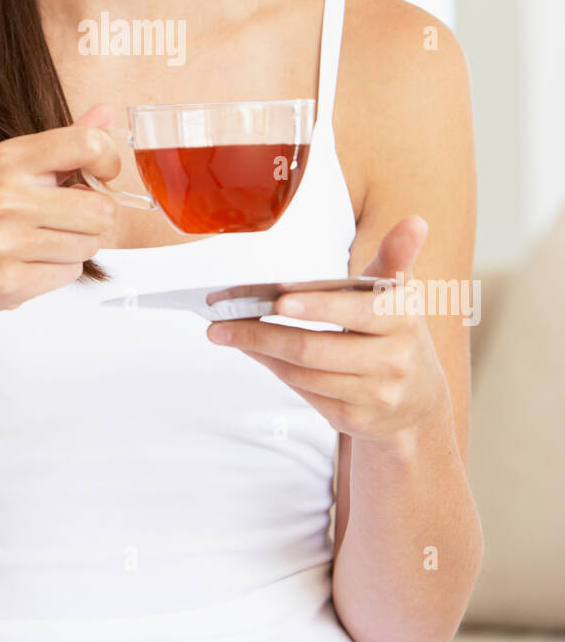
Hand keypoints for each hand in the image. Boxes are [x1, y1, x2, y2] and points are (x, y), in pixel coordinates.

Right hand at [0, 103, 119, 318]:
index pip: (87, 144)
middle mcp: (7, 198)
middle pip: (102, 209)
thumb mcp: (4, 164)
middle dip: (94, 216)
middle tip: (68, 217)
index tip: (101, 174)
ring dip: (74, 245)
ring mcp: (7, 243)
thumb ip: (60, 143)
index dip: (109, 161)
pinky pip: (69, 273)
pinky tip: (27, 261)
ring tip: (39, 240)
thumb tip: (107, 115)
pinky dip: (57, 269)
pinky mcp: (10, 282)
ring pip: (89, 245)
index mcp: (8, 159)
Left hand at [205, 216, 450, 448]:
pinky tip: (256, 352)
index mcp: (402, 318)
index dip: (317, 306)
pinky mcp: (355, 419)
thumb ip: (396, 256)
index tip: (280, 301)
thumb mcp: (399, 292)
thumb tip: (415, 222)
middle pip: (313, 348)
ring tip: (228, 332)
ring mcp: (374, 395)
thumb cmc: (395, 330)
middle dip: (262, 334)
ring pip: (302, 373)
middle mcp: (393, 359)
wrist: (419, 399)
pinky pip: (305, 393)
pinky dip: (275, 370)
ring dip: (259, 351)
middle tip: (222, 320)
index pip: (353, 310)